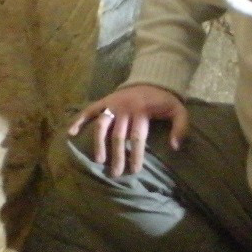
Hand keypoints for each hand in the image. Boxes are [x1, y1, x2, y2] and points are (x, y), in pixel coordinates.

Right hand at [68, 85, 188, 176]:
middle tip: (116, 173)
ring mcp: (112, 104)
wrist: (152, 78)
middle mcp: (125, 108)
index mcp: (142, 111)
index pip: (137, 137)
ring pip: (101, 125)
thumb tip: (174, 147)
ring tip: (98, 160)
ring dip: (98, 143)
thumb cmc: (164, 100)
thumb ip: (180, 128)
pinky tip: (71, 133)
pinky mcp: (104, 101)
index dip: (136, 155)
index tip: (134, 171)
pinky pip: (89, 110)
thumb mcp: (179, 111)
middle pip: (118, 136)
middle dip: (117, 156)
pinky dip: (79, 120)